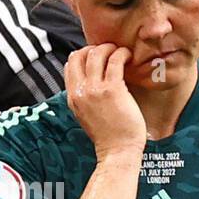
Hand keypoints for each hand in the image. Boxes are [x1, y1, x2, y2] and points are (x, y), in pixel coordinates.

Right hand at [65, 44, 145, 160]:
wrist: (118, 151)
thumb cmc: (108, 135)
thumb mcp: (86, 115)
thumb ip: (84, 98)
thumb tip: (90, 80)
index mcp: (72, 98)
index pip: (70, 65)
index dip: (83, 55)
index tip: (97, 57)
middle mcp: (80, 92)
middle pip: (79, 55)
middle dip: (94, 48)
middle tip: (109, 51)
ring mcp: (95, 90)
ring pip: (97, 54)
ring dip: (109, 48)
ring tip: (120, 52)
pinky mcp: (113, 90)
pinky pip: (115, 61)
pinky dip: (122, 54)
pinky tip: (128, 56)